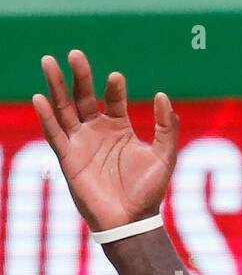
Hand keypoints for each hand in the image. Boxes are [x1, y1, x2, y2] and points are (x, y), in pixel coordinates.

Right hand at [32, 50, 177, 231]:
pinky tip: (41, 98)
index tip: (116, 78)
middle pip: (83, 97)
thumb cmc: (149, 191)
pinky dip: (47, 117)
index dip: (114, 88)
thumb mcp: (164, 156)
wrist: (133, 220)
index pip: (113, 100)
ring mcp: (81, 143)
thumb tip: (163, 96)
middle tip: (75, 54)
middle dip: (79, 76)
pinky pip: (55, 134)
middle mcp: (97, 132)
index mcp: (119, 129)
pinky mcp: (69, 158)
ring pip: (64, 109)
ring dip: (56, 86)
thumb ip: (167, 128)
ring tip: (49, 62)